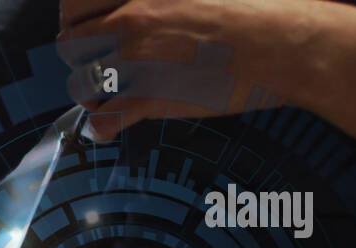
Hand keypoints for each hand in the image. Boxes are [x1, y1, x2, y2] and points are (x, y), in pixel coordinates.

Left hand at [57, 0, 326, 140]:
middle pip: (71, 46)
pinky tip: (108, 127)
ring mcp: (138, 61)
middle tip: (99, 69)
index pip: (74, 7)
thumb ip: (159, 1)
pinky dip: (100, 126)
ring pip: (81, 83)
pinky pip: (102, 118)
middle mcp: (132, 21)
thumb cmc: (253, 10)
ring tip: (109, 97)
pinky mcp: (152, 97)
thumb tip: (143, 10)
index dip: (76, 24)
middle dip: (81, 60)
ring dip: (92, 93)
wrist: (284, 43)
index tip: (89, 34)